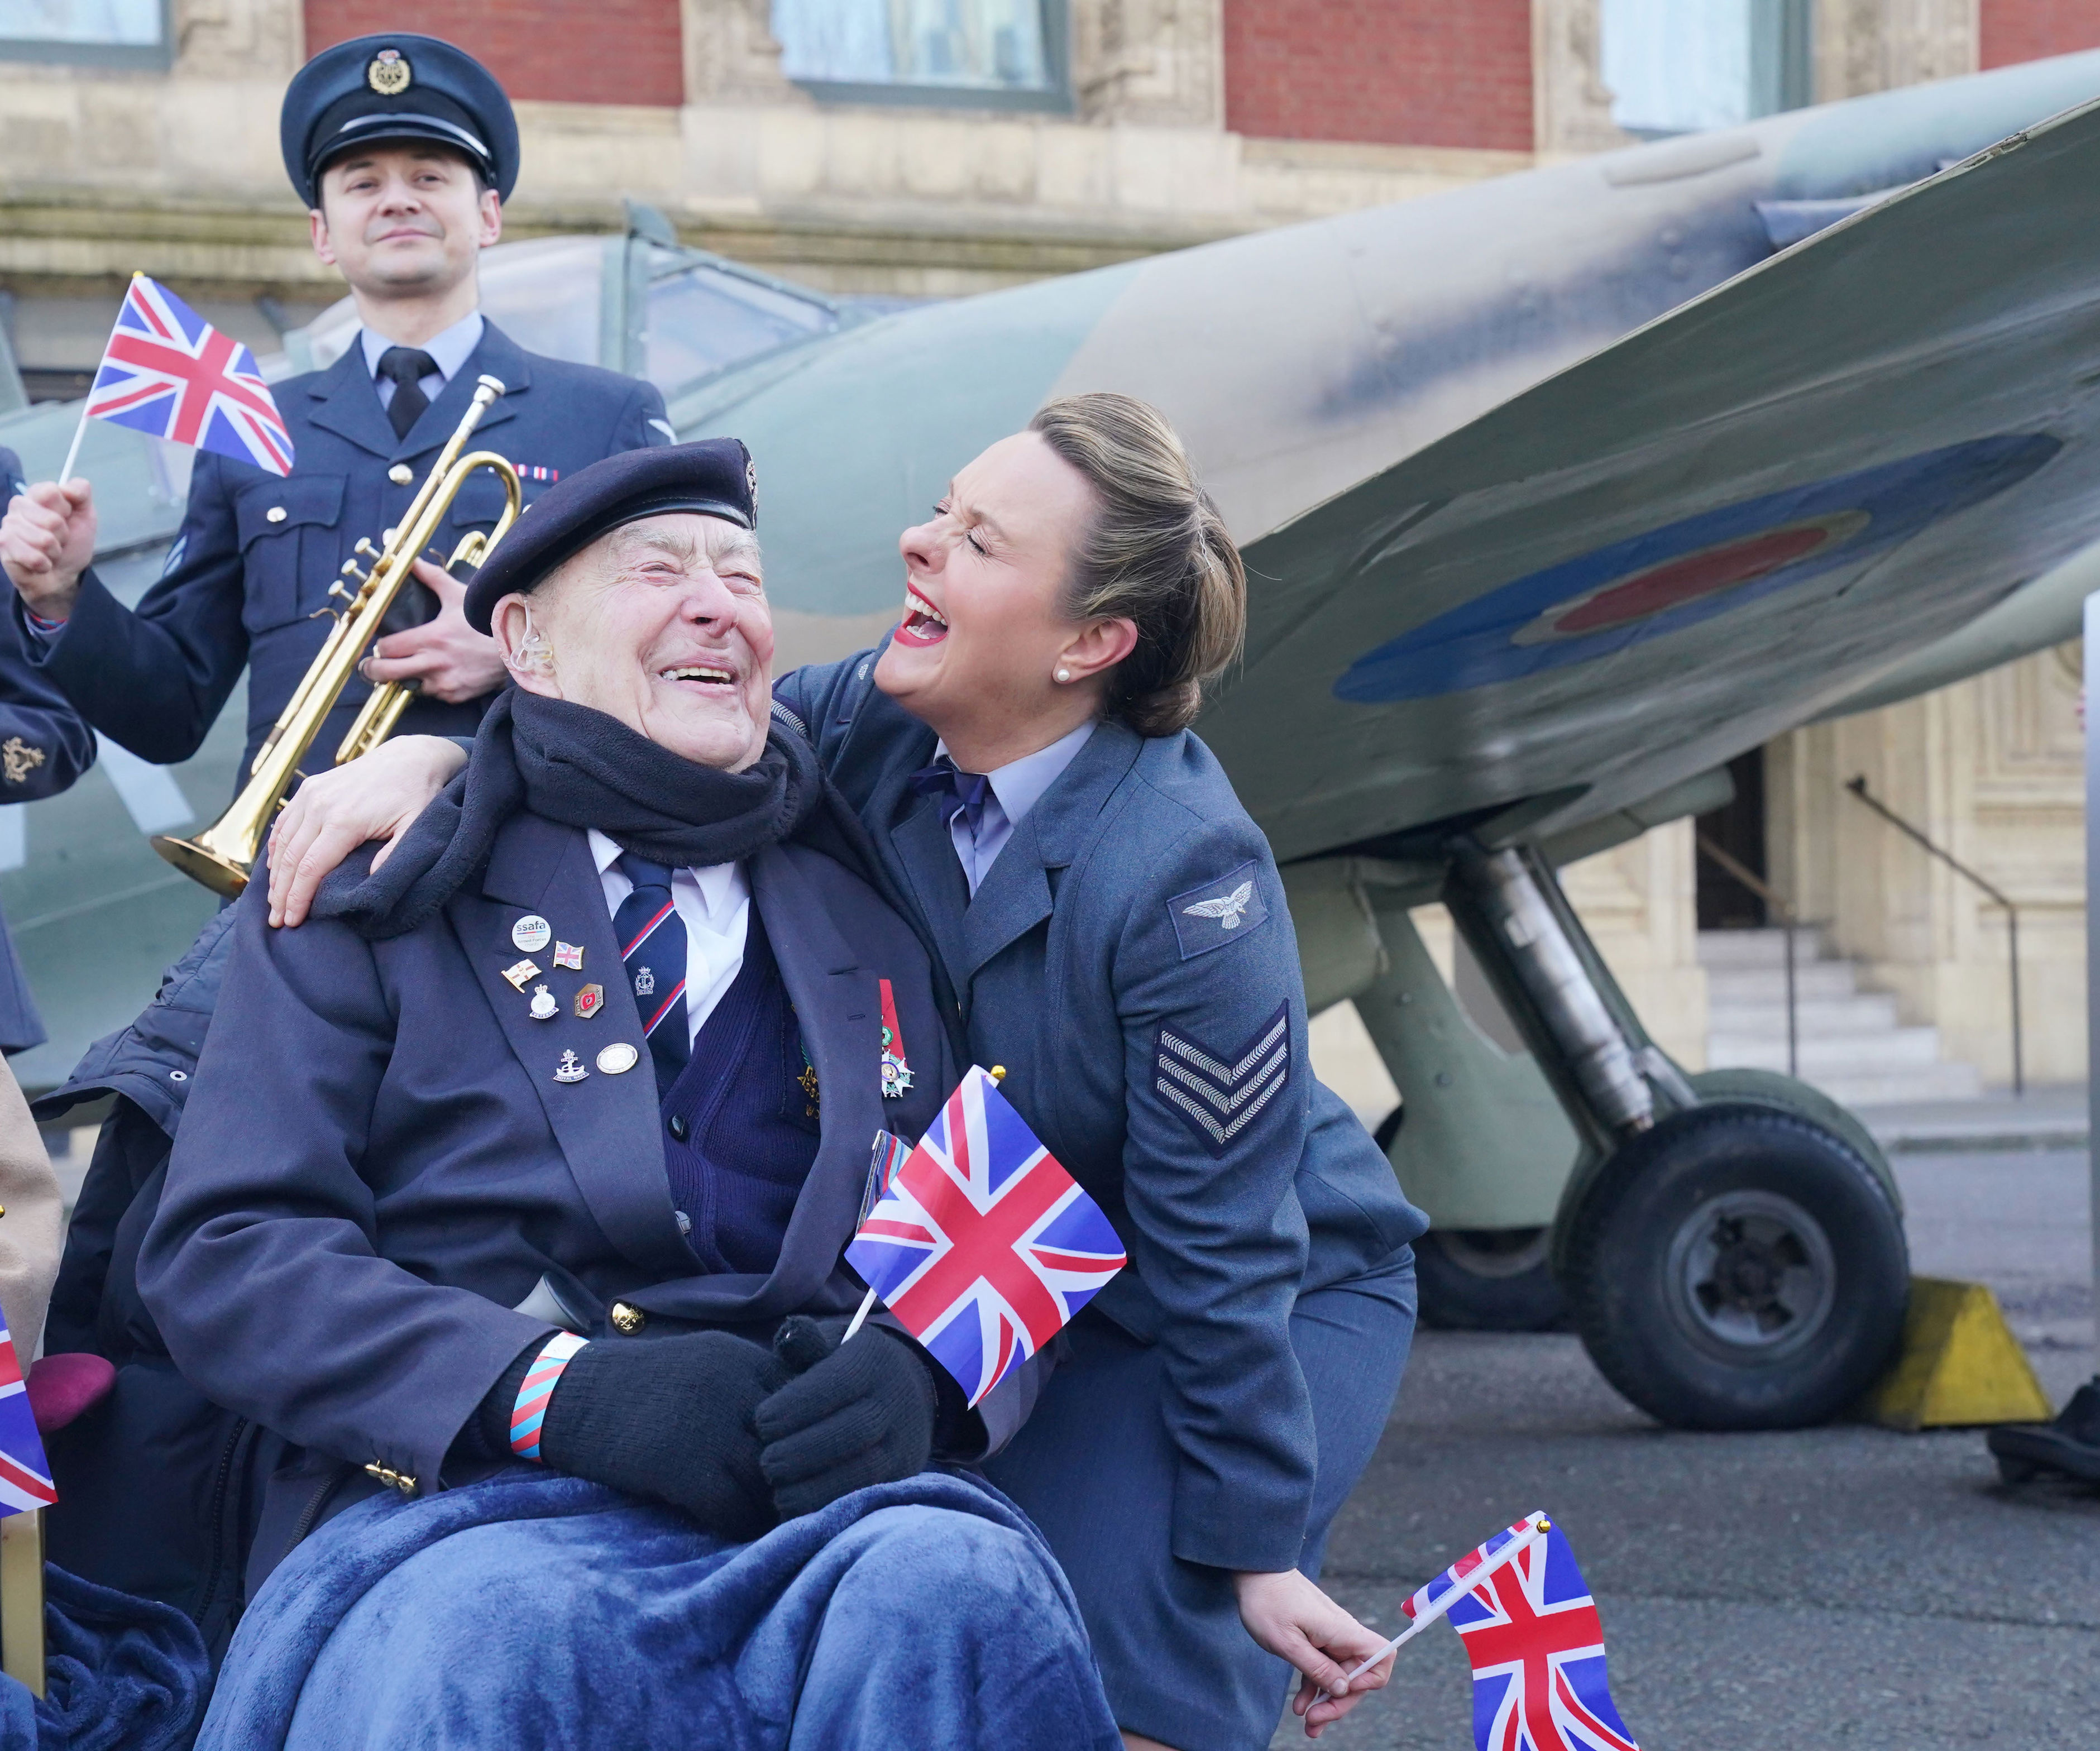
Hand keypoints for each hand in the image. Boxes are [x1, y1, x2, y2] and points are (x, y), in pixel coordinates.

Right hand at [0, 479, 96, 617]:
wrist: (63, 574)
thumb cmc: (72, 544)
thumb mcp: (86, 515)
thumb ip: (81, 492)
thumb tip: (67, 488)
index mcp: (38, 494)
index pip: (51, 492)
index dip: (66, 510)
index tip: (67, 517)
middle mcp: (19, 505)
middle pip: (52, 520)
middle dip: (63, 535)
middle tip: (59, 539)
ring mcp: (9, 524)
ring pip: (44, 540)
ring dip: (54, 551)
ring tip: (50, 551)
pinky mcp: (3, 544)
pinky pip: (33, 556)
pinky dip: (44, 564)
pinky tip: (41, 563)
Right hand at [266, 734, 465, 926]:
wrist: (411, 757)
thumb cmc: (417, 795)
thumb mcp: (416, 826)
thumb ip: (394, 854)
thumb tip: (372, 879)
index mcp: (344, 820)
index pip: (310, 868)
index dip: (298, 898)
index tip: (291, 921)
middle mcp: (320, 806)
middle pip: (291, 859)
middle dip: (281, 893)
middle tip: (276, 920)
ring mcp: (312, 794)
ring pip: (283, 842)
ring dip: (275, 874)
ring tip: (273, 901)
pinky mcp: (311, 788)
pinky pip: (285, 822)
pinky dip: (277, 847)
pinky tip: (275, 868)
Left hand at [360, 558, 505, 702]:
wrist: (517, 647)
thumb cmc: (484, 620)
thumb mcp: (458, 595)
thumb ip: (431, 577)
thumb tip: (410, 560)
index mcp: (431, 637)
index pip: (385, 648)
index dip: (379, 646)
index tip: (381, 644)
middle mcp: (434, 663)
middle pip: (384, 673)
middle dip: (374, 669)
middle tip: (375, 665)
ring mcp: (444, 683)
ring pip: (406, 687)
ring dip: (406, 679)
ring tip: (412, 668)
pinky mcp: (454, 695)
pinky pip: (431, 695)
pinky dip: (430, 687)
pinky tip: (439, 674)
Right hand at [539, 1330, 788, 1542]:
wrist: (576, 1395)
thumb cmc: (649, 1386)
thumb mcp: (713, 1363)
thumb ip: (760, 1384)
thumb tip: (813, 1429)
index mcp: (749, 1359)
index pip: (813, 1407)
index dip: (812, 1442)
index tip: (806, 1465)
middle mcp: (738, 1385)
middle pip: (799, 1448)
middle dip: (799, 1479)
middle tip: (790, 1499)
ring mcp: (711, 1424)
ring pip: (772, 1483)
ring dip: (770, 1506)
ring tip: (760, 1513)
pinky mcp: (682, 1465)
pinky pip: (736, 1510)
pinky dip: (739, 1524)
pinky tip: (726, 1519)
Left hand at [754, 1316, 936, 1518]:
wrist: (907, 1391)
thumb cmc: (846, 1366)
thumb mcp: (831, 1344)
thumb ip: (806, 1343)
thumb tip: (788, 1338)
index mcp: (874, 1360)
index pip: (838, 1382)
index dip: (796, 1405)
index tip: (761, 1422)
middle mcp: (896, 1400)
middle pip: (854, 1431)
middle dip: (804, 1451)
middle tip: (766, 1463)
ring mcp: (905, 1441)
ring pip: (866, 1471)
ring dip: (817, 1488)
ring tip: (778, 1493)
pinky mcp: (903, 1475)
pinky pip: (869, 1496)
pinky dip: (832, 1507)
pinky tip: (798, 1511)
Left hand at [1233, 1569, 1393, 1738]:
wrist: (1254, 1572)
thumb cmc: (1268, 1603)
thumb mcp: (1287, 1642)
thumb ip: (1317, 1668)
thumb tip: (1345, 1689)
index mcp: (1342, 1631)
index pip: (1381, 1658)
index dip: (1369, 1681)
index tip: (1341, 1692)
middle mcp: (1342, 1634)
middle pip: (1358, 1676)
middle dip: (1340, 1703)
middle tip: (1314, 1724)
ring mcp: (1329, 1636)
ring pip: (1339, 1675)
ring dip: (1327, 1703)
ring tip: (1308, 1725)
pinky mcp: (1316, 1638)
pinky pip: (1323, 1668)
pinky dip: (1314, 1688)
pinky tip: (1299, 1706)